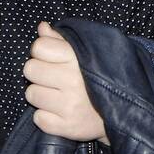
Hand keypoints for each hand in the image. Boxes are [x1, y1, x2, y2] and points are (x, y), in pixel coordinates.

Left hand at [23, 20, 109, 144]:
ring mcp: (70, 106)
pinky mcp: (68, 127)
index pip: (39, 47)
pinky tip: (60, 112)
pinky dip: (47, 116)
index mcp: (77, 58)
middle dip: (39, 73)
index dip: (42, 52)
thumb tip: (42, 27)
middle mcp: (73, 81)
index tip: (52, 59)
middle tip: (53, 78)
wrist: (123, 112)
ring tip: (58, 96)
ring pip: (31, 94)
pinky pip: (38, 118)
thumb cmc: (98, 77)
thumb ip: (60, 39)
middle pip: (30, 69)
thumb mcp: (85, 53)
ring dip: (41, 95)